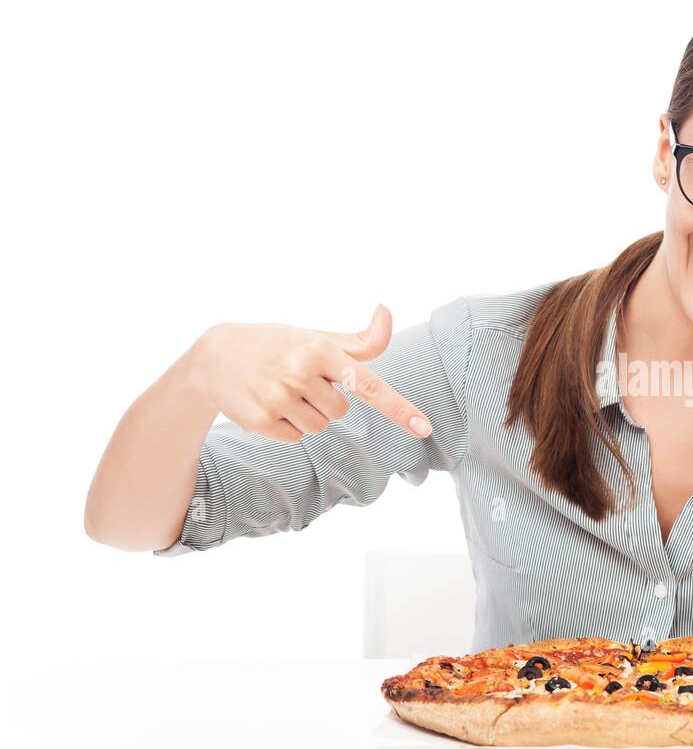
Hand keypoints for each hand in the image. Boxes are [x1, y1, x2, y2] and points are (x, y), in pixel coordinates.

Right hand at [187, 304, 432, 442]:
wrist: (213, 357)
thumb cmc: (276, 345)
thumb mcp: (316, 338)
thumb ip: (359, 340)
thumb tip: (387, 310)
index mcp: (319, 351)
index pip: (368, 385)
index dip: (399, 408)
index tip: (424, 428)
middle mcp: (299, 374)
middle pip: (340, 411)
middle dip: (323, 400)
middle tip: (295, 380)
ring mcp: (278, 398)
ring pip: (319, 427)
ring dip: (305, 415)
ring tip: (279, 390)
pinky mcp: (260, 421)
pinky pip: (295, 438)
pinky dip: (285, 427)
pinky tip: (266, 403)